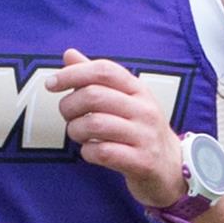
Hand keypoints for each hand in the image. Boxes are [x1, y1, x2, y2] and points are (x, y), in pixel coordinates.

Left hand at [48, 48, 185, 208]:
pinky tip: (91, 151)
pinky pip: (103, 152)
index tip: (52, 83)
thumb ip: (97, 79)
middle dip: (69, 106)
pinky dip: (88, 152)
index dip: (73, 73)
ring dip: (76, 130)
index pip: (104, 70)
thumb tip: (69, 54)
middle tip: (68, 116)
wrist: (171, 168)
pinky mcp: (141, 161)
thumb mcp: (125, 100)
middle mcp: (144, 109)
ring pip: (94, 124)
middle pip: (94, 96)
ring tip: (79, 134)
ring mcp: (144, 136)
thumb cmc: (140, 131)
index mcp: (138, 90)